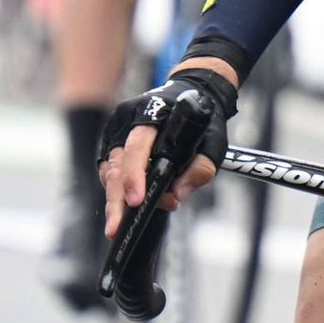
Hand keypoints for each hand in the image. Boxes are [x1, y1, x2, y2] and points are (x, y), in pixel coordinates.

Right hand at [98, 70, 235, 239]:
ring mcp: (116, 132)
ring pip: (109, 171)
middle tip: (116, 228)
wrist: (193, 94)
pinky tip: (126, 210)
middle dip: (116, 199)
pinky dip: (118, 192)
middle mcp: (127, 120)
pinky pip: (110, 172)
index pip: (137, 147)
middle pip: (116, 164)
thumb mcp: (213, 143)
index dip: (134, 176)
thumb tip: (177, 196)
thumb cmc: (203, 120)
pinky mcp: (113, 144)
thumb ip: (200, 169)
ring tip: (124, 225)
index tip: (137, 201)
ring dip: (117, 200)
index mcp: (151, 112)